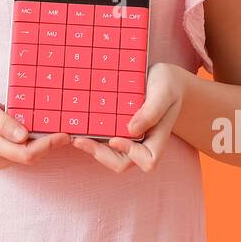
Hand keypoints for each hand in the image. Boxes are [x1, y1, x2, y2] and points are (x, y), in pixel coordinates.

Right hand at [0, 89, 72, 169]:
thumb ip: (1, 122)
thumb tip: (24, 136)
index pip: (26, 153)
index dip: (48, 145)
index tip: (65, 133)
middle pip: (32, 156)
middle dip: (53, 145)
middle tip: (72, 127)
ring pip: (29, 155)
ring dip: (47, 144)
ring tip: (64, 126)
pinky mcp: (1, 155)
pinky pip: (23, 151)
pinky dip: (37, 142)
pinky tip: (46, 128)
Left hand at [71, 62, 187, 172]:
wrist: (163, 78)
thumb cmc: (168, 84)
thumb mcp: (164, 92)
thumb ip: (152, 111)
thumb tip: (131, 130)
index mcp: (157, 139)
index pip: (147, 160)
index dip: (131, 154)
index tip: (114, 138)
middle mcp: (142, 143)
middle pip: (121, 163)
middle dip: (99, 154)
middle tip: (79, 140)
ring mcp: (129, 139)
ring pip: (109, 154)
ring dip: (91, 148)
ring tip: (72, 135)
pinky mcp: (117, 129)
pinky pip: (103, 139)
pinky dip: (91, 136)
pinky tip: (76, 126)